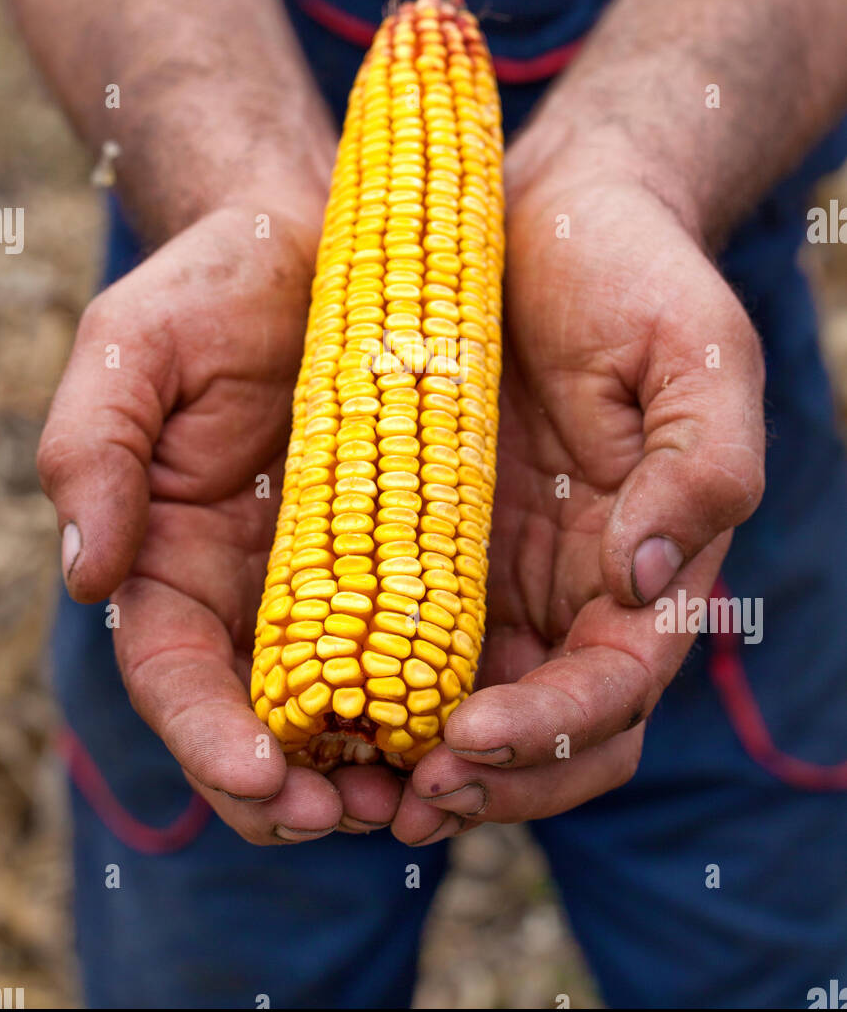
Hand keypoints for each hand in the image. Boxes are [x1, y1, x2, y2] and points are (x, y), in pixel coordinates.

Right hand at [38, 204, 402, 842]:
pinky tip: (489, 723)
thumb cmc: (216, 288)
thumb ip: (96, 449)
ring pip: (357, 713)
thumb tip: (87, 575)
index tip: (263, 779)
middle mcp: (254, 597)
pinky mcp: (420, 563)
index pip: (176, 678)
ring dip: (386, 768)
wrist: (324, 242)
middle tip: (358, 812)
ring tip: (431, 791)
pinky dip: (452, 703)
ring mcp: (341, 587)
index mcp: (173, 563)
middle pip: (267, 727)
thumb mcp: (135, 344)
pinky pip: (436, 652)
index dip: (211, 740)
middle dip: (303, 789)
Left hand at [390, 166, 765, 843]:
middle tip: (405, 798)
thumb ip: (704, 467)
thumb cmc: (635, 273)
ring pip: (462, 709)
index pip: (615, 690)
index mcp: (649, 565)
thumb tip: (647, 581)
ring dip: (413, 764)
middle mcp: (573, 592)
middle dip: (486, 782)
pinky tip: (307, 699)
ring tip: (345, 786)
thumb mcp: (696, 352)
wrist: (541, 214)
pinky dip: (362, 687)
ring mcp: (495, 573)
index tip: (472, 738)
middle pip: (543, 735)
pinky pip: (392, 638)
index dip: (555, 733)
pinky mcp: (422, 542)